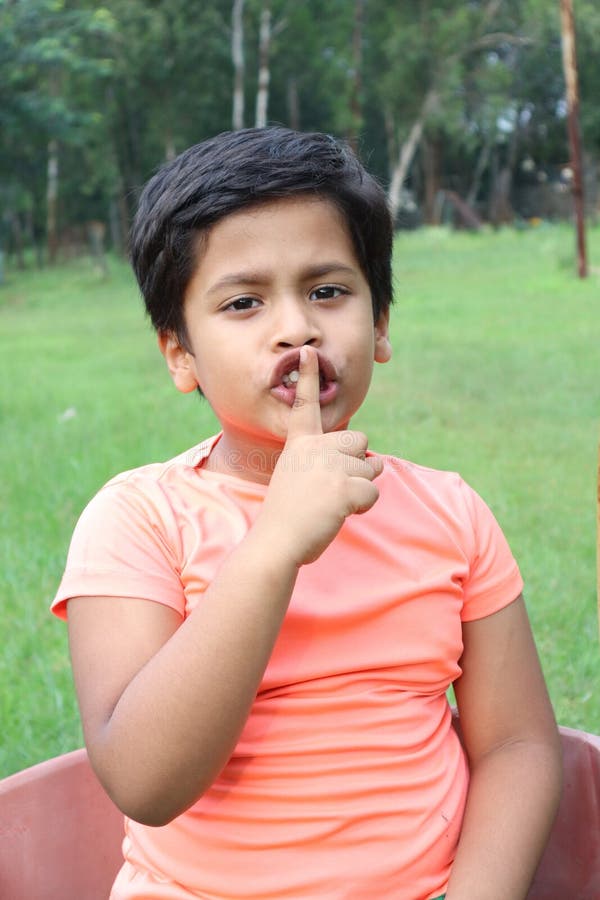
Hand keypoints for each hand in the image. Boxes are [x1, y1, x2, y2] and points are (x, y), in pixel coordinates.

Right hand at [257, 346, 382, 566]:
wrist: (277, 541)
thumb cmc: (287, 514)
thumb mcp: (295, 475)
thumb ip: (321, 461)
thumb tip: (370, 463)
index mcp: (300, 443)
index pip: (305, 406)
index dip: (308, 378)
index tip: (308, 352)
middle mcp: (316, 448)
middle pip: (361, 442)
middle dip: (358, 464)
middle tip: (333, 487)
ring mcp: (330, 467)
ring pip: (371, 469)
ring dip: (360, 488)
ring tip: (332, 503)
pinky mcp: (345, 488)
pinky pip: (372, 493)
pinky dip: (363, 507)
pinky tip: (340, 513)